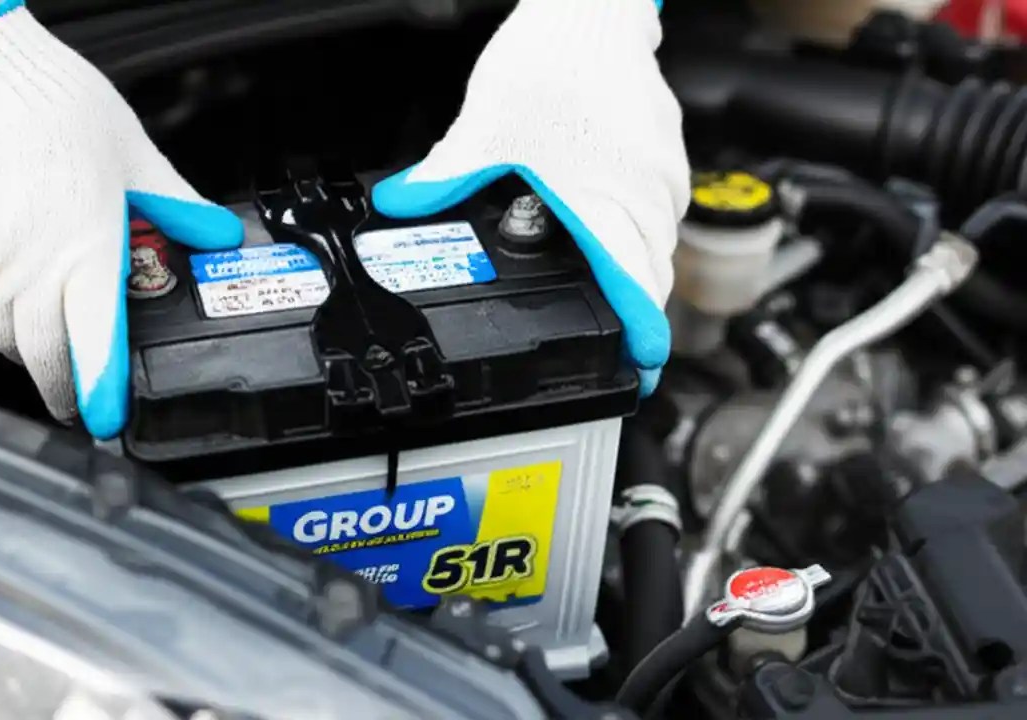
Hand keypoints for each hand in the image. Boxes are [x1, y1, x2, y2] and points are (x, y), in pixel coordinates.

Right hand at [0, 1, 242, 438]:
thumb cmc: (64, 112)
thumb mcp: (138, 159)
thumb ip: (179, 206)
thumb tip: (222, 236)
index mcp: (88, 251)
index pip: (96, 342)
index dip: (98, 388)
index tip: (102, 420)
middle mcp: (32, 267)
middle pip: (39, 351)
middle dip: (56, 382)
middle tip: (68, 397)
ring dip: (16, 338)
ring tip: (35, 333)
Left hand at [372, 0, 688, 395]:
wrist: (592, 8)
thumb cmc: (555, 58)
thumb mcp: (483, 129)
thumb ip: (443, 177)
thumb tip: (405, 204)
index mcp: (605, 203)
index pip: (635, 291)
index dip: (638, 341)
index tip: (638, 371)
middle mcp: (645, 194)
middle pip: (652, 275)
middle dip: (635, 311)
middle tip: (616, 339)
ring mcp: (663, 172)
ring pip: (659, 241)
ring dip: (637, 268)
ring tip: (607, 286)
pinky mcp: (665, 149)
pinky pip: (660, 207)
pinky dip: (639, 228)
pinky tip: (607, 221)